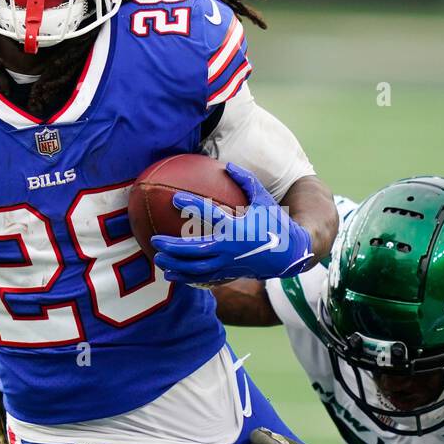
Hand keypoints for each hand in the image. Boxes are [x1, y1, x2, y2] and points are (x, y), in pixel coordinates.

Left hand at [151, 163, 313, 284]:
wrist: (288, 254)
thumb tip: (227, 165)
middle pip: (195, 249)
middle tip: (155, 239)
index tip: (174, 198)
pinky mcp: (228, 273)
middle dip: (173, 246)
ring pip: (195, 268)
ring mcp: (228, 263)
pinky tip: (170, 274)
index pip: (210, 214)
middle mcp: (230, 248)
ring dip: (175, 264)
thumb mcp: (263, 199)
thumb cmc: (275, 222)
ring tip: (158, 258)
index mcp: (237, 227)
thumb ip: (245, 180)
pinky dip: (185, 277)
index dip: (191, 205)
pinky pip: (202, 278)